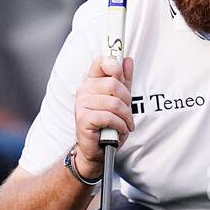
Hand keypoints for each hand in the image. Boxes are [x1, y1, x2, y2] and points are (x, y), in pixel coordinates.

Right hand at [74, 54, 134, 175]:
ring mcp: (82, 104)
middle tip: (127, 112)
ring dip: (126, 117)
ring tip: (125, 124)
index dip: (113, 65)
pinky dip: (120, 125)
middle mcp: (84, 91)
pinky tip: (119, 130)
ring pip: (114, 103)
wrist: (97, 149)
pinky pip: (109, 117)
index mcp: (92, 82)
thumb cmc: (108, 125)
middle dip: (126, 100)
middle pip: (113, 84)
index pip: (101, 62)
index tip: (120, 74)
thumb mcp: (120, 100)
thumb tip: (127, 60)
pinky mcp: (83, 118)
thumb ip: (123, 80)